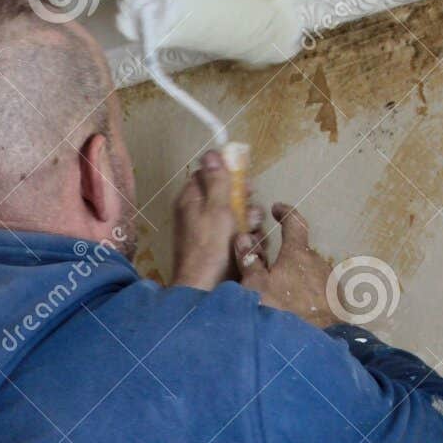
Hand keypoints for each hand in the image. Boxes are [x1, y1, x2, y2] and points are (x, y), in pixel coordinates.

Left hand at [171, 151, 262, 290]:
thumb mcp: (216, 208)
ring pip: (239, 216)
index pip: (208, 174)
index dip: (226, 173)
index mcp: (191, 200)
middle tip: (249, 210)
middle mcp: (200, 214)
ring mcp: (212, 233)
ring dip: (250, 222)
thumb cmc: (209, 247)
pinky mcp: (223, 249)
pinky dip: (249, 239)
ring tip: (249, 233)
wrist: (206, 289)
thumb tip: (211, 152)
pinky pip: (242, 235)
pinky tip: (250, 246)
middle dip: (244, 201)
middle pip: (228, 195)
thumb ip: (217, 181)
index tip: (242, 177)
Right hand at [235, 202, 334, 327]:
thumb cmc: (283, 310)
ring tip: (286, 297)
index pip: (294, 223)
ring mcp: (331, 282)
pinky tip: (301, 310)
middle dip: (288, 258)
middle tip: (272, 271)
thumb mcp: (256, 287)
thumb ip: (250, 261)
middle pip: (301, 253)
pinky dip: (310, 294)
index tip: (277, 209)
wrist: (316, 343)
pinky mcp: (339, 301)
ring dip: (299, 278)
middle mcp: (319, 262)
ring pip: (312, 273)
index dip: (285, 213)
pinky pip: (321, 291)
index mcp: (298, 253)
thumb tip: (244, 238)